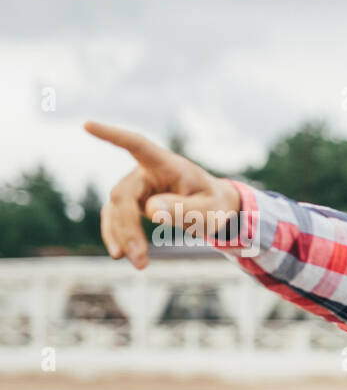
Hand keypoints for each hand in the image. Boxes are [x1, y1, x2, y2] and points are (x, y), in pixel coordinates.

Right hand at [83, 120, 241, 269]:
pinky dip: (116, 235)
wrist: (214, 207)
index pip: (137, 145)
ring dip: (123, 236)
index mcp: (167, 164)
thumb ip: (185, 209)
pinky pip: (115, 217)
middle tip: (140, 258)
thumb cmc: (214, 203)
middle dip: (129, 227)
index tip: (89, 125)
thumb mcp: (210, 209)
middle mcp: (145, 172)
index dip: (113, 135)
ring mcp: (136, 187)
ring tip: (138, 264)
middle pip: (124, 195)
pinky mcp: (132, 203)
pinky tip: (119, 254)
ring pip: (116, 209)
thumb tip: (150, 210)